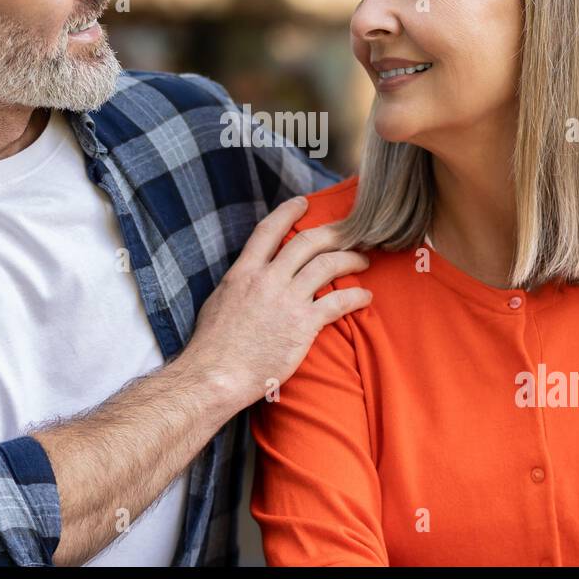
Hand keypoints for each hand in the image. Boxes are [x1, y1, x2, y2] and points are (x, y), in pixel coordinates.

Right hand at [184, 196, 371, 406]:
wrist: (216, 375)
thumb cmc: (212, 347)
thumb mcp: (218, 302)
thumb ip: (238, 285)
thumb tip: (246, 278)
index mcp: (244, 272)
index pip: (268, 231)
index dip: (287, 212)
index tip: (303, 202)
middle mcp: (267, 280)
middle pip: (307, 241)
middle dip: (333, 232)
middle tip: (350, 231)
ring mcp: (287, 300)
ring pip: (327, 265)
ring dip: (350, 259)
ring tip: (363, 261)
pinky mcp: (303, 325)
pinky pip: (337, 302)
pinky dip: (356, 297)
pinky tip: (365, 297)